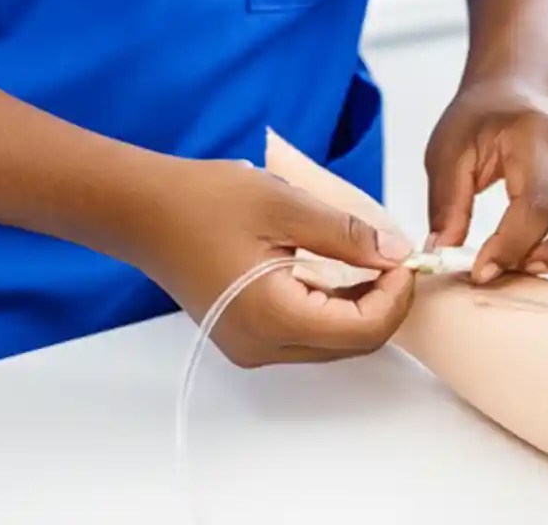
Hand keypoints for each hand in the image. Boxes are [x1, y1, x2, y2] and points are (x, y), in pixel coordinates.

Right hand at [132, 157, 415, 367]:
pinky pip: (306, 331)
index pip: (363, 329)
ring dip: (359, 304)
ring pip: (331, 341)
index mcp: (274, 317)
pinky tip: (336, 267)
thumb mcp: (287, 206)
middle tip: (391, 255)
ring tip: (366, 256)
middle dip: (383, 302)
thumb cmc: (203, 202)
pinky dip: (331, 304)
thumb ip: (348, 234)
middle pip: (351, 343)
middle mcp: (263, 344)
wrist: (143, 210)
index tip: (404, 257)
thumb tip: (396, 253)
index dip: (396, 296)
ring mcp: (252, 345)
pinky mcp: (246, 334)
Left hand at [425, 78, 547, 282]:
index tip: (482, 271)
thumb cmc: (481, 118)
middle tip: (517, 265)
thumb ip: (446, 203)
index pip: (536, 205)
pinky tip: (544, 249)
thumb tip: (442, 253)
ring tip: (531, 259)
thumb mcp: (447, 152)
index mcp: (536, 137)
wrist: (514, 92)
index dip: (510, 247)